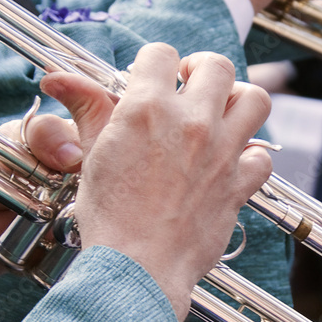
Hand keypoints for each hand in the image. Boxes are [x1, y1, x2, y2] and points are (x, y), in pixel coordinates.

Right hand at [40, 43, 272, 321]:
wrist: (138, 268)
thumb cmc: (110, 218)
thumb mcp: (91, 155)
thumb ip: (87, 109)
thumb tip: (59, 77)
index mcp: (147, 108)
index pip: (161, 54)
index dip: (154, 64)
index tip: (151, 80)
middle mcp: (191, 122)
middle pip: (216, 65)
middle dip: (201, 70)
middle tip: (190, 88)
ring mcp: (221, 152)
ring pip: (254, 99)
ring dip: (238, 101)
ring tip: (220, 114)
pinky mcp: (239, 184)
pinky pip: (262, 156)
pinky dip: (251, 156)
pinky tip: (232, 162)